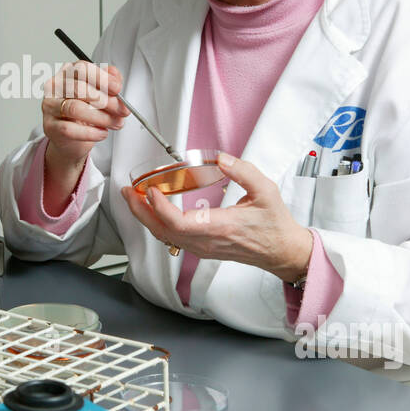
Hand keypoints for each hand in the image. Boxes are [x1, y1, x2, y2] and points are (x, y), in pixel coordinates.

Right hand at [40, 61, 129, 206]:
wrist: (71, 142)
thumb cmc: (87, 116)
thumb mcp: (102, 97)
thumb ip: (111, 84)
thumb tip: (118, 80)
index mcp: (68, 74)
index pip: (83, 67)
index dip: (104, 78)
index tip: (119, 89)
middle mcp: (54, 87)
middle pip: (82, 89)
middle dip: (107, 103)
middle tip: (122, 113)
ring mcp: (49, 108)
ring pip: (76, 108)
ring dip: (101, 119)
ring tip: (113, 126)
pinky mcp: (49, 128)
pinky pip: (70, 130)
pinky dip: (90, 134)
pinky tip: (100, 136)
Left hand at [120, 152, 312, 282]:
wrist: (281, 251)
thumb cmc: (275, 224)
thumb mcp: (266, 191)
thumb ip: (244, 172)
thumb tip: (221, 158)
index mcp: (222, 226)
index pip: (180, 223)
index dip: (160, 208)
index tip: (151, 190)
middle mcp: (208, 241)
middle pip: (164, 231)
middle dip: (141, 211)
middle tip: (128, 192)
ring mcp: (203, 248)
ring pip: (165, 237)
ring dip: (146, 217)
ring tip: (134, 198)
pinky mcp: (202, 249)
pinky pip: (172, 239)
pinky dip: (157, 224)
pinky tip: (153, 211)